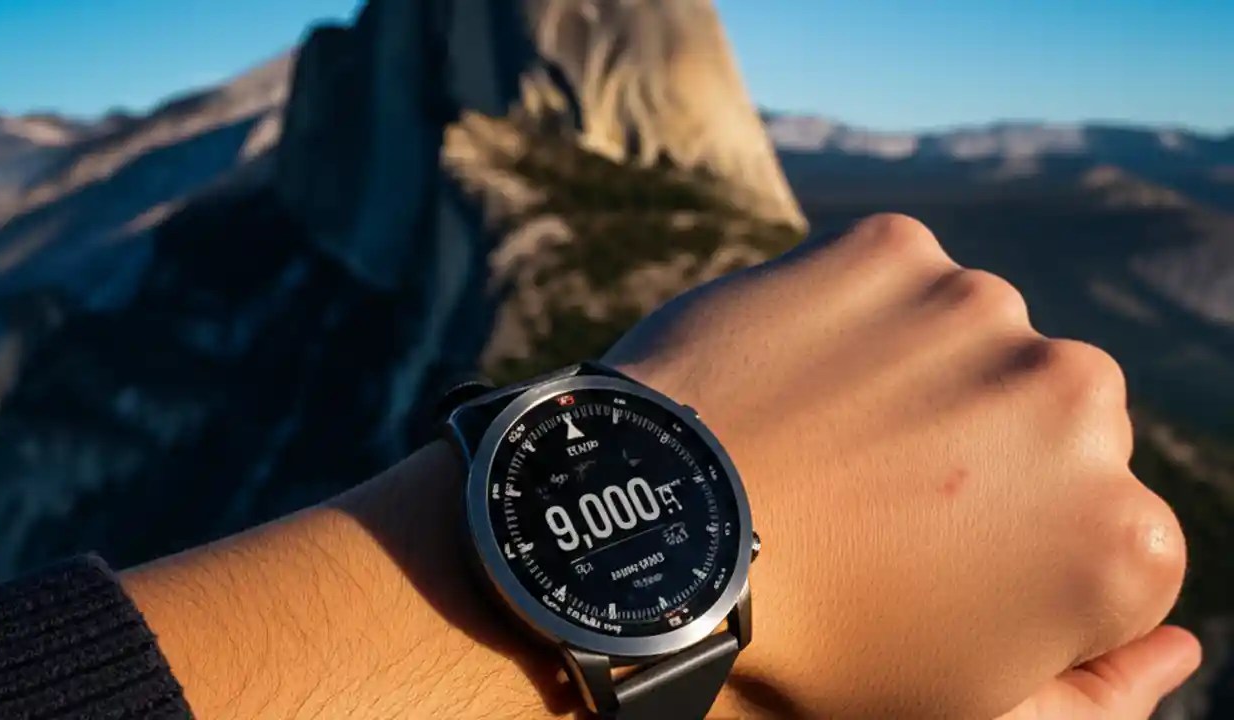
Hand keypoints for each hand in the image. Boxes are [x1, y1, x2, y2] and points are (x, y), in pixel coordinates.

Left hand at [606, 214, 1189, 717]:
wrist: (650, 540)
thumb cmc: (810, 644)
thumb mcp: (961, 712)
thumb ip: (1095, 700)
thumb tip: (1180, 649)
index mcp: (1119, 538)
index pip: (1110, 534)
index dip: (1015, 556)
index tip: (933, 566)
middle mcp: (1080, 402)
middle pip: (1057, 427)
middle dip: (988, 463)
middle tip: (874, 501)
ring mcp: (984, 311)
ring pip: (981, 345)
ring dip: (927, 384)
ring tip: (827, 440)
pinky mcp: (896, 247)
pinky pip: (903, 283)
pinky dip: (864, 320)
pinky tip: (802, 379)